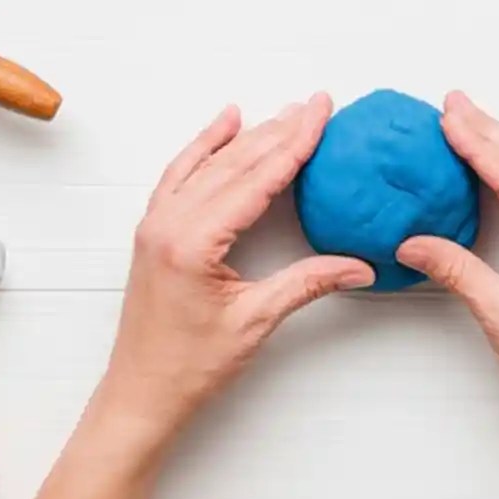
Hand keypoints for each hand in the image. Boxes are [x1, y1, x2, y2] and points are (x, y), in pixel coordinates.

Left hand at [100, 93, 375, 438]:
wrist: (141, 394)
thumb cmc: (188, 366)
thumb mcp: (256, 321)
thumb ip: (307, 283)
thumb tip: (357, 266)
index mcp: (193, 241)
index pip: (256, 179)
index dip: (295, 143)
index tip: (320, 113)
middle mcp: (169, 223)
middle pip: (234, 163)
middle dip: (279, 131)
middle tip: (314, 104)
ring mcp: (157, 224)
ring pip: (208, 163)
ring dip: (248, 135)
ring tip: (282, 112)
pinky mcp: (154, 231)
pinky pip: (181, 174)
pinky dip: (204, 146)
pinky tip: (224, 125)